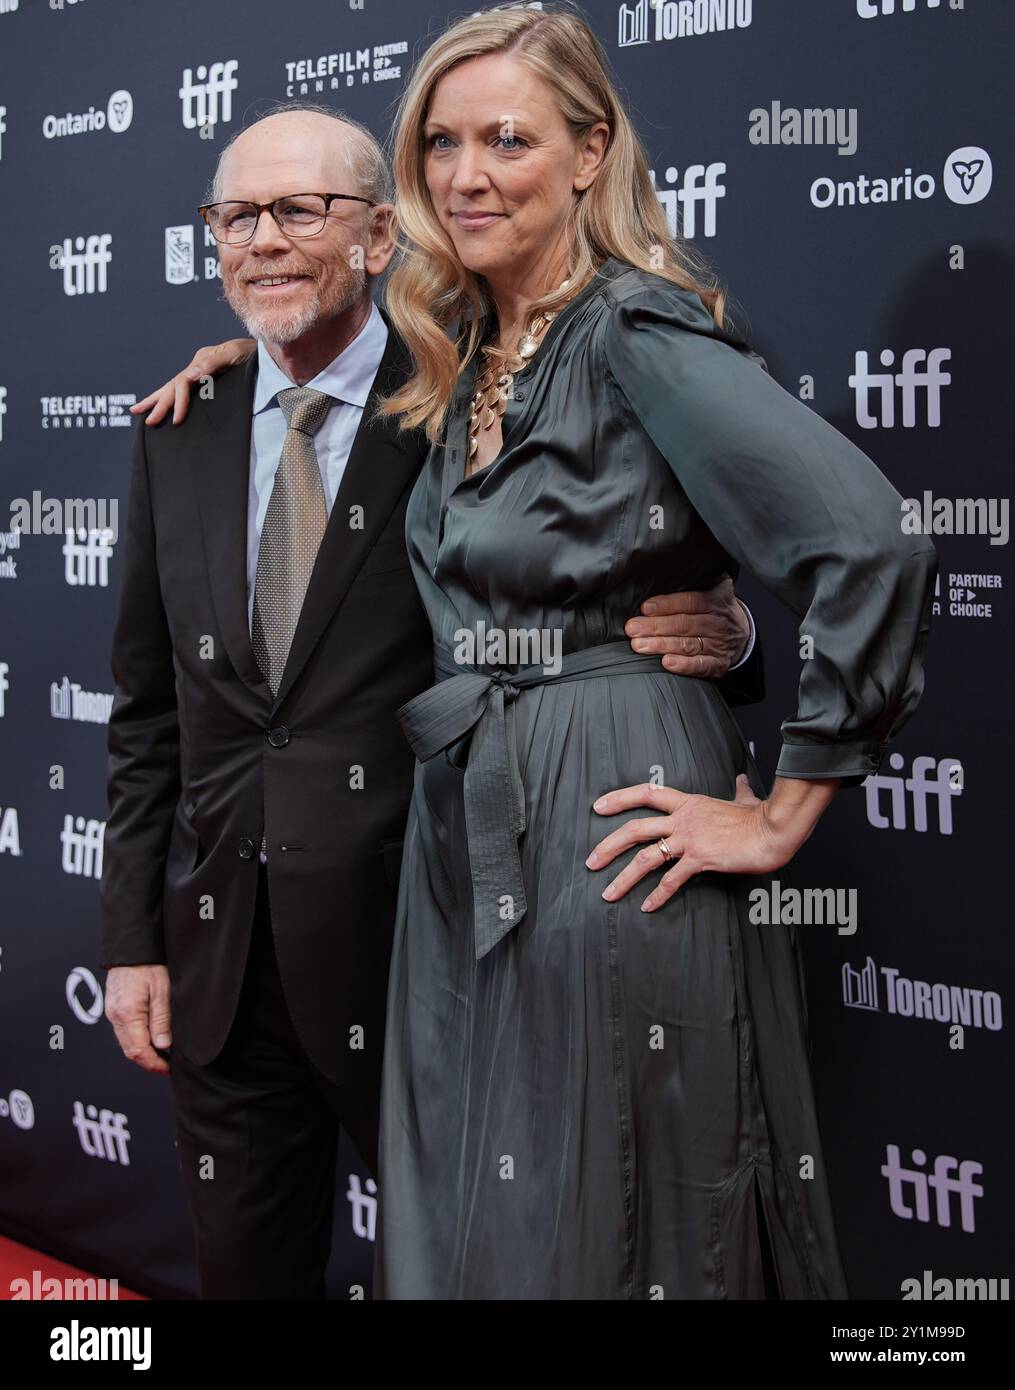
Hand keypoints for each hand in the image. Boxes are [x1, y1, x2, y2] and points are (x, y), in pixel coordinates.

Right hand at [104, 964, 172, 1074]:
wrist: (132, 949)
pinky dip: (137, 1040)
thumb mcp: (162, 991)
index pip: (138, 1051)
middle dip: (149, 1062)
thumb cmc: (148, 965)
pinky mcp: (113, 1008)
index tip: (168, 1069)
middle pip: (130, 1051)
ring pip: (126, 1043)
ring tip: (163, 1055)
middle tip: (167, 1066)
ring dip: (143, 1052)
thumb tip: (163, 1046)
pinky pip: (124, 1032)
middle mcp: (115, 1016)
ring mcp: (112, 1013)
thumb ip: (161, 1020)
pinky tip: (151, 1039)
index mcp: (128, 1013)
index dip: (154, 1064)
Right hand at [130, 339, 255, 425]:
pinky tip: (163, 407)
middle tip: (149, 421)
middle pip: (172, 387)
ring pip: (173, 388)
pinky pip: (183, 391)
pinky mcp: (207, 382)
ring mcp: (200, 374)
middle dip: (159, 404)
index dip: (178, 402)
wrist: (267, 352)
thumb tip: (190, 375)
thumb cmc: (253, 352)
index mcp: (202, 361)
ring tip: (138, 411)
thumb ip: (213, 362)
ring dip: (157, 400)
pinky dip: (171, 399)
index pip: (182, 383)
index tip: (177, 420)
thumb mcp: (234, 352)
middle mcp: (197, 367)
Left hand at [586, 774, 838, 910]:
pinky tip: (647, 907)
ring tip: (607, 893)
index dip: (619, 798)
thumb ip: (738, 791)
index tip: (598, 807)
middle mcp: (684, 819)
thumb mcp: (744, 799)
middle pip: (635, 828)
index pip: (647, 793)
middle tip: (591, 862)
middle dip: (608, 846)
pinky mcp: (701, 858)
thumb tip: (741, 780)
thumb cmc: (761, 817)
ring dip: (623, 877)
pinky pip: (672, 879)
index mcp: (689, 803)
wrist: (774, 829)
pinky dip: (658, 895)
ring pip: (646, 856)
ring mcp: (691, 839)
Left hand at [624, 575, 749, 675]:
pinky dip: (684, 665)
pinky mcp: (718, 663)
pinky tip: (667, 662)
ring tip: (639, 645)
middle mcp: (718, 622)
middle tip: (633, 628)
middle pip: (684, 624)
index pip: (690, 601)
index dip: (667, 604)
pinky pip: (701, 665)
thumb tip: (668, 563)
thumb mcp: (714, 586)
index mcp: (715, 600)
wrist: (742, 633)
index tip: (645, 608)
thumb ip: (696, 578)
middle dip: (656, 626)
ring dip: (661, 645)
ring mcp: (718, 644)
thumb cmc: (715, 607)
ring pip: (688, 645)